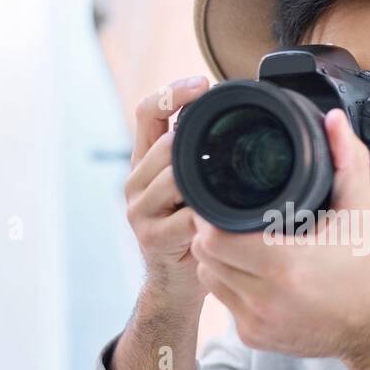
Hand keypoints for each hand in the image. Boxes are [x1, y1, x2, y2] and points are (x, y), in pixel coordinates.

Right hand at [123, 76, 210, 307]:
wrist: (174, 285)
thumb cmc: (190, 231)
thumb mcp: (190, 188)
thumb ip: (199, 157)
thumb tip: (234, 118)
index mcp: (144, 162)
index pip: (147, 112)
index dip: (172, 92)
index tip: (202, 84)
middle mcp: (135, 182)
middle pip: (163, 144)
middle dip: (196, 142)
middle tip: (231, 143)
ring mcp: (140, 210)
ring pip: (173, 177)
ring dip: (203, 179)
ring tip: (230, 183)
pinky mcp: (152, 237)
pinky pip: (186, 217)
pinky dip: (208, 216)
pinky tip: (224, 216)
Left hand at [190, 109, 369, 358]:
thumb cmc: (365, 270)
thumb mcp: (360, 213)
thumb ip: (346, 164)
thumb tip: (334, 121)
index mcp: (286, 264)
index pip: (216, 237)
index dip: (211, 217)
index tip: (220, 202)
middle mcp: (266, 298)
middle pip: (206, 256)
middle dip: (210, 234)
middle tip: (226, 218)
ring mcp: (257, 322)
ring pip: (209, 279)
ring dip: (216, 260)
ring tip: (240, 243)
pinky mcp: (254, 337)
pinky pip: (223, 303)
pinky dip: (229, 285)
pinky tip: (251, 273)